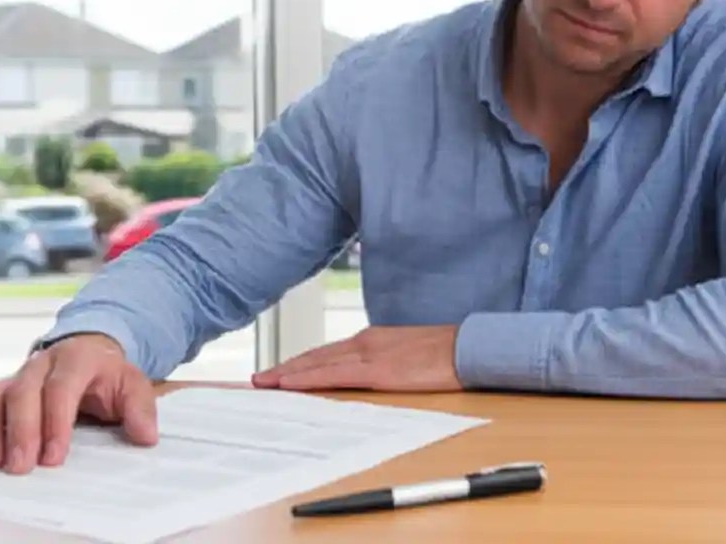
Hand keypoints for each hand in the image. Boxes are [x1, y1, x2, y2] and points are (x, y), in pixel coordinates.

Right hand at [0, 333, 156, 474]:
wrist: (90, 352)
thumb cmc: (108, 376)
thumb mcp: (134, 386)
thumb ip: (141, 409)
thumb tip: (146, 436)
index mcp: (77, 359)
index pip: (61, 387)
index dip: (55, 421)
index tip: (54, 457)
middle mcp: (42, 363)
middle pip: (22, 392)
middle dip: (19, 431)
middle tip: (20, 467)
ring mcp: (17, 375)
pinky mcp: (0, 388)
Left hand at [251, 326, 462, 391]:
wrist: (468, 348)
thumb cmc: (445, 355)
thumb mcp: (408, 356)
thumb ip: (386, 363)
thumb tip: (370, 378)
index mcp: (372, 341)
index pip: (327, 353)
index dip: (300, 363)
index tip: (279, 371)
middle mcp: (364, 343)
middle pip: (315, 356)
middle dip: (285, 368)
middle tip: (258, 379)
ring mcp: (369, 355)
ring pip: (317, 364)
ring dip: (287, 373)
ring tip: (263, 382)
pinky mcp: (377, 371)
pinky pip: (333, 375)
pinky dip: (307, 378)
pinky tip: (289, 383)